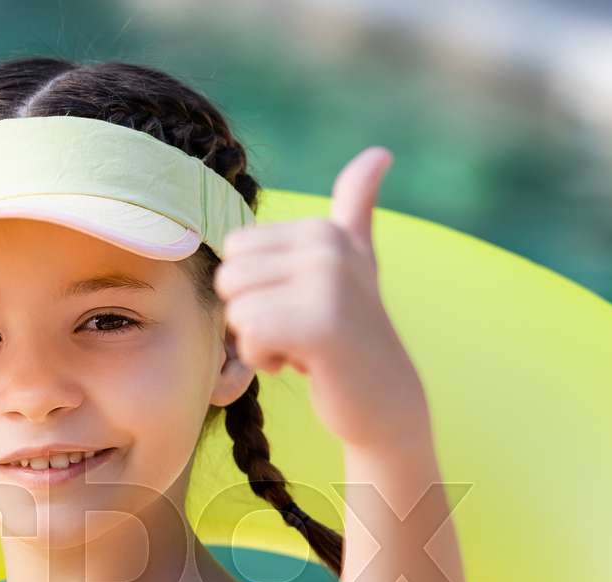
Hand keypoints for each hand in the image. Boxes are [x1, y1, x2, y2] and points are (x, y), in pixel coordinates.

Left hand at [215, 146, 430, 452]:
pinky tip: (302, 363)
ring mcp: (326, 282)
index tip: (299, 306)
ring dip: (258, 341)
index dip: (254, 289)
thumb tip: (379, 151)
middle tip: (299, 331)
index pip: (235, 252)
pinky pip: (248, 337)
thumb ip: (355, 208)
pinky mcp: (319, 324)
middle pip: (229, 279)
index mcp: (322, 230)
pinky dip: (264, 360)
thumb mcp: (354, 262)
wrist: (382, 400)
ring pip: (236, 309)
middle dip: (252, 315)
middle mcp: (327, 246)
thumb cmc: (352, 333)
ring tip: (302, 345)